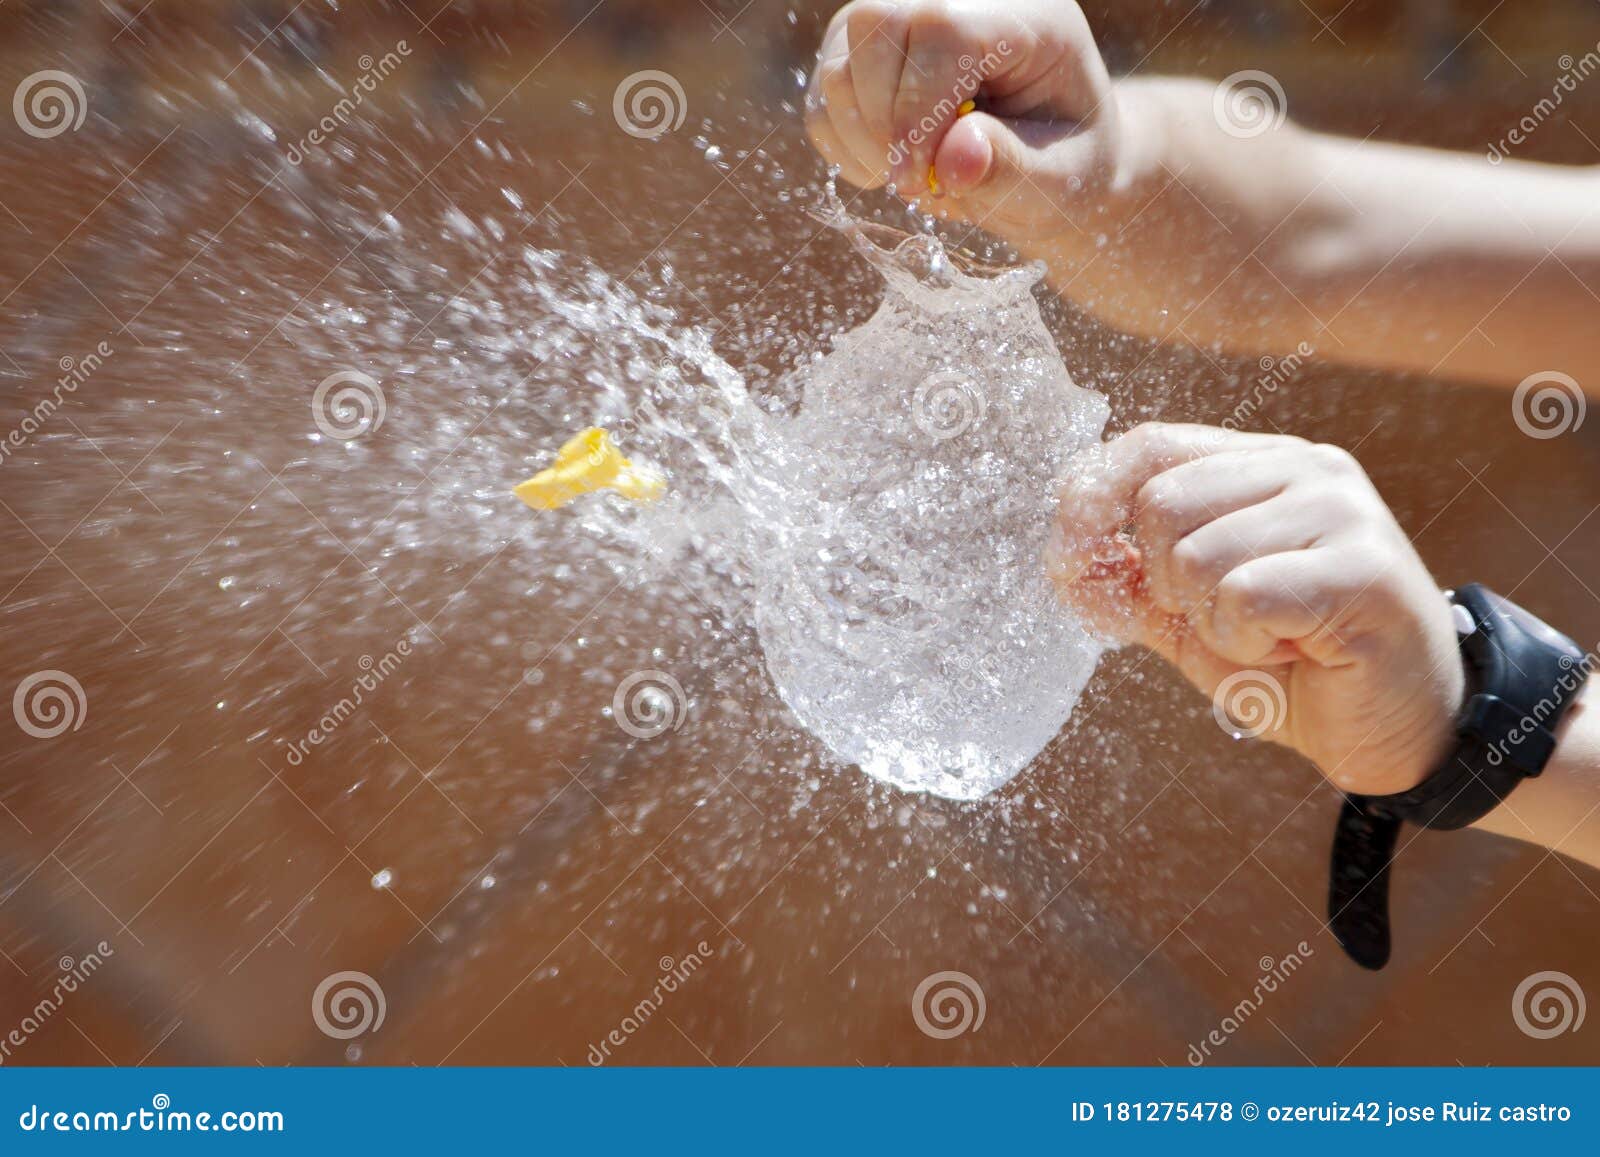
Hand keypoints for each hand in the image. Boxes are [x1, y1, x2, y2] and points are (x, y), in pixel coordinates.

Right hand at [805, 0, 1133, 236]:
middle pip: (876, 25)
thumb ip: (1015, 170)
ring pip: (839, 67)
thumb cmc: (1063, 166)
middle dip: (885, 124)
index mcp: (1022, 12)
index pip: (941, 28)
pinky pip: (822, 102)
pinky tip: (890, 170)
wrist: (1050, 162)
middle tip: (917, 186)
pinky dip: (846, 151)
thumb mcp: (1061, 180)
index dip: (917, 108)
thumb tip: (952, 162)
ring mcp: (899, 21)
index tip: (918, 182)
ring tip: (914, 181)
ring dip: (865, 145)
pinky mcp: (860, 57)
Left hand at [1052, 423, 1464, 796]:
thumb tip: (1064, 560)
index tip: (1065, 560)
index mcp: (1260, 462)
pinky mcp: (1361, 566)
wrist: (1399, 729)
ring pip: (1195, 555)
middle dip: (1160, 584)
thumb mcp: (1188, 620)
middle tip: (1222, 621)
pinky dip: (1245, 642)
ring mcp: (1340, 509)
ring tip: (1268, 638)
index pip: (1149, 445)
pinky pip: (1242, 595)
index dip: (1088, 499)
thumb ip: (1127, 582)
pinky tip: (1291, 653)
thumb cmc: (1294, 667)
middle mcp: (1304, 467)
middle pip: (1159, 502)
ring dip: (1211, 623)